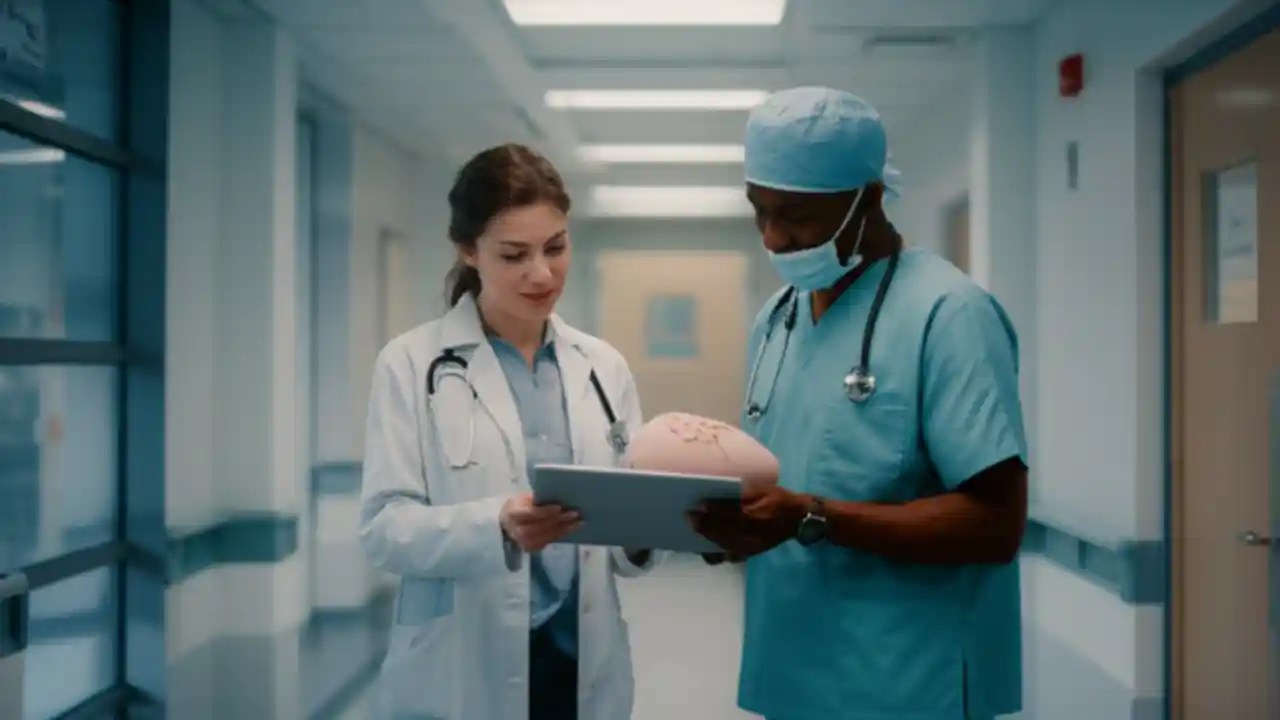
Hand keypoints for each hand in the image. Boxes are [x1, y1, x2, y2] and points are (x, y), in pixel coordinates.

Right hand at [500, 494, 580, 552]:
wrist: (506, 523)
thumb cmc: (519, 506)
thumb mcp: (524, 498)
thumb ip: (537, 498)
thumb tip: (559, 495)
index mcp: (513, 514)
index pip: (531, 514)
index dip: (546, 511)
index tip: (560, 507)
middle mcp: (516, 531)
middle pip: (540, 527)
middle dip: (558, 521)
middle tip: (574, 514)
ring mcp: (523, 542)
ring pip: (545, 537)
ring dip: (563, 529)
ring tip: (578, 522)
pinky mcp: (530, 549)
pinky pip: (548, 542)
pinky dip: (560, 534)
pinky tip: (571, 528)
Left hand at [688, 485, 809, 561]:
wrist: (798, 519)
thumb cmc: (779, 499)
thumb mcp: (762, 490)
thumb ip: (742, 494)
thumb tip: (719, 494)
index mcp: (756, 516)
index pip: (729, 514)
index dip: (712, 511)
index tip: (698, 505)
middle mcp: (752, 535)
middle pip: (721, 532)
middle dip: (704, 525)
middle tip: (690, 516)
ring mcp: (751, 547)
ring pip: (722, 545)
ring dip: (707, 537)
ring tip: (697, 527)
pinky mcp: (750, 553)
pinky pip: (728, 555)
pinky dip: (717, 550)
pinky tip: (709, 542)